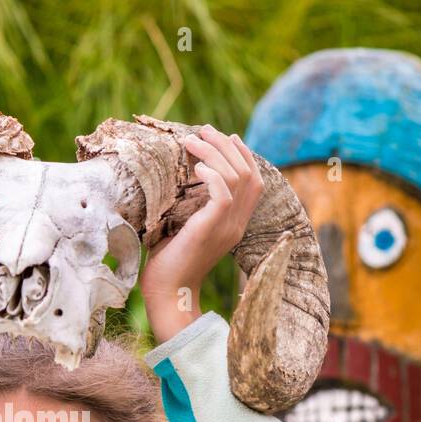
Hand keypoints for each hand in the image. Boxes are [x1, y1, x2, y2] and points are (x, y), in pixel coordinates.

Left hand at [140, 124, 264, 341]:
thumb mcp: (184, 228)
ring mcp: (227, 227)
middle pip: (248, 173)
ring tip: (191, 140)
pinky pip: (223, 193)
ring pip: (236, 177)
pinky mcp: (211, 229)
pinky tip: (195, 167)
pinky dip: (211, 174)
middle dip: (225, 145)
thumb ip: (191, 207)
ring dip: (213, 153)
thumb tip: (179, 183)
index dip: (243, 155)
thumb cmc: (168, 263)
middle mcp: (237, 224)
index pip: (254, 182)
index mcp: (234, 224)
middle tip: (203, 129)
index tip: (226, 136)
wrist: (166, 292)